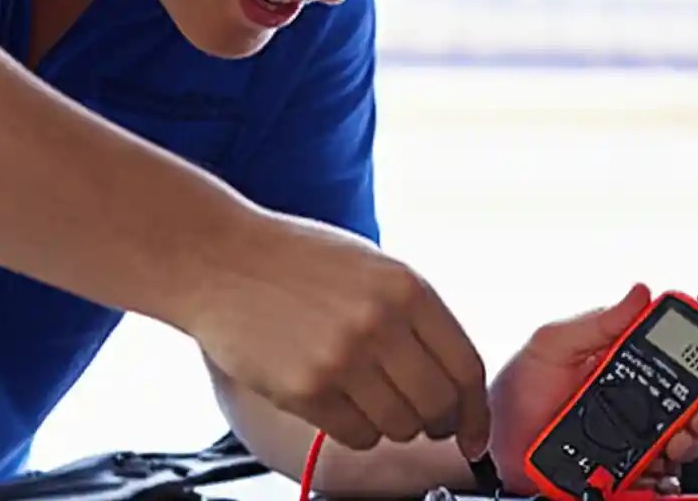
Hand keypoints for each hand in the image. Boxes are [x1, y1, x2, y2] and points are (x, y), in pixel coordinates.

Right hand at [184, 209, 489, 458]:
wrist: (219, 261)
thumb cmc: (298, 262)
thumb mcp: (374, 268)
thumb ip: (416, 316)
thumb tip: (456, 382)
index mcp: (407, 288)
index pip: (466, 366)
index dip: (477, 409)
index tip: (475, 432)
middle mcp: (381, 322)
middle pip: (439, 405)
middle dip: (438, 422)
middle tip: (426, 421)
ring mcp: (342, 358)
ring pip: (401, 427)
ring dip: (394, 426)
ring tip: (370, 399)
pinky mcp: (305, 390)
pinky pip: (358, 436)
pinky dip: (358, 430)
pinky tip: (340, 402)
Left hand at [488, 284, 697, 495]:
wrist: (494, 445)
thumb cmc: (519, 389)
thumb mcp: (554, 343)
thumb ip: (599, 322)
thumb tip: (641, 292)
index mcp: (632, 361)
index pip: (693, 357)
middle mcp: (644, 399)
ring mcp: (640, 437)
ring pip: (693, 440)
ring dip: (696, 440)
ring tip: (675, 440)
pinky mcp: (632, 473)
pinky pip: (667, 481)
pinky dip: (670, 479)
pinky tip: (655, 472)